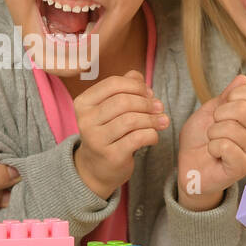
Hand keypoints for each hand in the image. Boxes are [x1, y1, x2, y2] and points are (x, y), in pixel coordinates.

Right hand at [73, 70, 168, 198]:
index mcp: (83, 103)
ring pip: (131, 120)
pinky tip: (153, 136)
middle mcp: (85, 121)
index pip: (113, 84)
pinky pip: (138, 138)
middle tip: (158, 107)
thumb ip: (123, 87)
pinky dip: (152, 134)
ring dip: (152, 119)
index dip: (136, 85)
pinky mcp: (111, 156)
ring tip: (162, 121)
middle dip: (146, 103)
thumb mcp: (109, 108)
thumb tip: (138, 76)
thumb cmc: (107, 132)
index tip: (149, 93)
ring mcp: (96, 140)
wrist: (96, 168)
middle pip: (123, 101)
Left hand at [176, 74, 245, 211]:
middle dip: (219, 115)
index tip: (220, 109)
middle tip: (213, 128)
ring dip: (212, 134)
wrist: (189, 168)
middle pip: (244, 109)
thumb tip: (243, 78)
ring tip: (212, 143)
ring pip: (231, 128)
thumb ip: (226, 96)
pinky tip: (213, 154)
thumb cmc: (199, 140)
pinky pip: (225, 146)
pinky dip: (212, 147)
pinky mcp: (243, 167)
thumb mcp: (208, 112)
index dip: (233, 95)